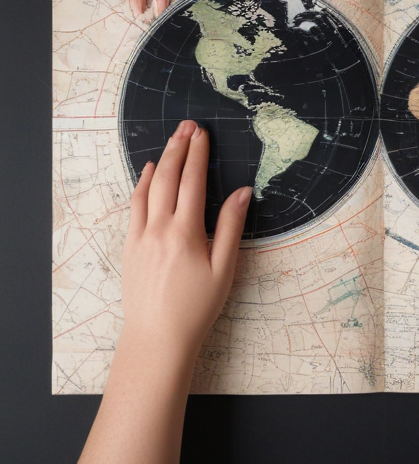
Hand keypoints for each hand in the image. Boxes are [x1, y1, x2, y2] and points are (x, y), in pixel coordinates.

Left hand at [121, 119, 250, 363]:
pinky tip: (147, 174)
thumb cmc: (196, 307)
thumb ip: (231, 227)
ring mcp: (140, 236)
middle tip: (187, 126)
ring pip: (147, 188)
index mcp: (185, 232)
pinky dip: (140, 185)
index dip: (198, 154)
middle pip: (168, 178)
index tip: (202, 133)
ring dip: (160, 161)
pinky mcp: (130, 247)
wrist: (157, 338)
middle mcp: (159, 229)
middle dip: (178, 148)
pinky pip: (134, 206)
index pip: (192, 182)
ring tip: (171, 142)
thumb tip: (243, 192)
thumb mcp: (224, 268)